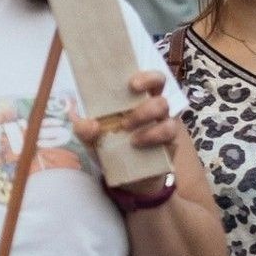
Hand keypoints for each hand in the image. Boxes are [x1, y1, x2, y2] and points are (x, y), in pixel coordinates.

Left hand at [72, 69, 178, 194]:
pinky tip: (138, 145)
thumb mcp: (93, 140)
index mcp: (138, 98)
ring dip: (147, 123)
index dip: (147, 75)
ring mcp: (164, 124)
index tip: (131, 83)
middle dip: (145, 102)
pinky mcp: (170, 144)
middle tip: (125, 118)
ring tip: (130, 135)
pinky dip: (153, 138)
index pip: (151, 78)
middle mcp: (154, 107)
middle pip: (162, 90)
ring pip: (168, 114)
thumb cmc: (112, 147)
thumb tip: (88, 124)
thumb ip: (84, 130)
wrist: (127, 179)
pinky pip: (169, 135)